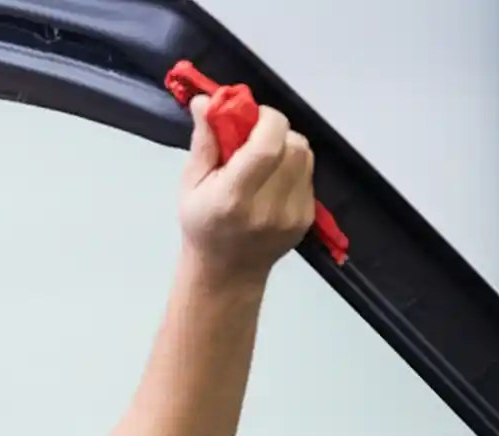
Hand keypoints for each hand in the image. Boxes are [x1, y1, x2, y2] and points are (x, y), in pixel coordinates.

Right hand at [178, 95, 315, 284]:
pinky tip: (272, 179)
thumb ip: (204, 141)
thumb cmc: (202, 225)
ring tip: (264, 157)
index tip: (251, 116)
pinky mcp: (306, 217)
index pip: (268, 145)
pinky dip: (292, 166)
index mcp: (235, 197)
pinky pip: (308, 174)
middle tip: (255, 136)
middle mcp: (269, 206)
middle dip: (276, 130)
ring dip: (286, 146)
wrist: (226, 273)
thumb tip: (205, 100)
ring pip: (306, 155)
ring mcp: (292, 214)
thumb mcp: (190, 184)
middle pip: (293, 145)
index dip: (266, 119)